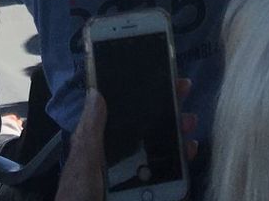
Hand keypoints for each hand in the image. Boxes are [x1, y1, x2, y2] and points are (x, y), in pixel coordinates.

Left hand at [54, 81, 197, 200]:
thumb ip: (91, 129)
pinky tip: (189, 152)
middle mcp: (120, 153)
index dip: (141, 95)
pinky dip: (181, 161)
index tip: (159, 79)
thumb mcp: (84, 157)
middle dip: (167, 109)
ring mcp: (134, 170)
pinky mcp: (146, 187)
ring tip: (189, 123)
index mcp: (102, 140)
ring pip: (160, 147)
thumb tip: (95, 92)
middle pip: (147, 127)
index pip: (124, 111)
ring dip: (178, 132)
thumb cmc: (79, 190)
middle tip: (183, 92)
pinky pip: (167, 172)